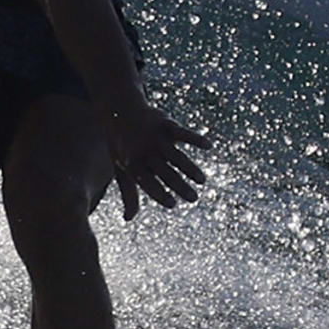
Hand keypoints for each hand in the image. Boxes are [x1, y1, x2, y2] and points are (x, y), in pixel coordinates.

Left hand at [103, 98, 208, 223]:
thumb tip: (128, 219)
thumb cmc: (122, 145)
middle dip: (179, 185)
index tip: (172, 204)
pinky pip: (182, 132)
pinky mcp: (165, 124)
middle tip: (194, 199)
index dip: (159, 193)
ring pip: (174, 155)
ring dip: (189, 168)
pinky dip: (195, 138)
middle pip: (164, 172)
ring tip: (202, 181)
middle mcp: (144, 150)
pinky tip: (208, 145)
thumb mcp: (121, 168)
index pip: (146, 182)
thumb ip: (128, 193)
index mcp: (131, 163)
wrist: (120, 109)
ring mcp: (155, 137)